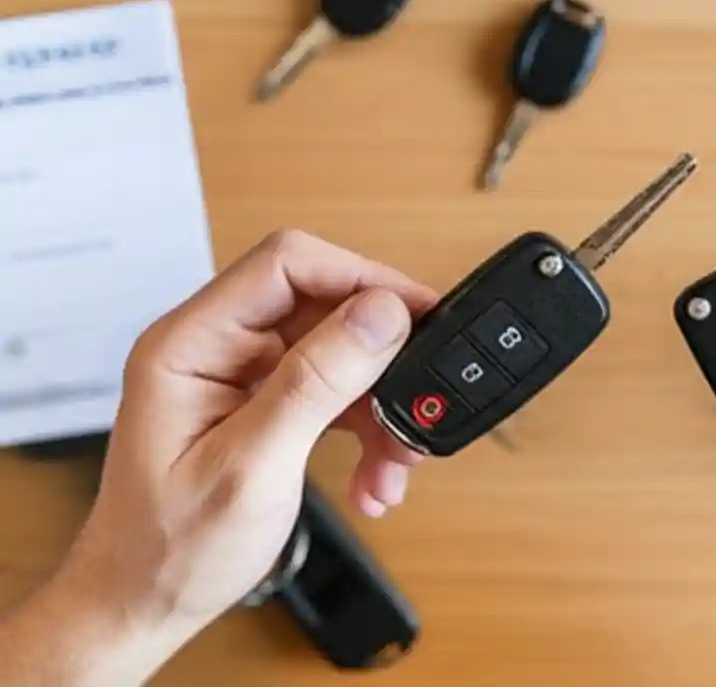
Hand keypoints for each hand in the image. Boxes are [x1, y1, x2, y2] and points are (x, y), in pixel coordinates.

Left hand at [0, 231, 434, 684]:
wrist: (145, 603)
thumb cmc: (169, 548)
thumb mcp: (252, 467)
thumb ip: (315, 383)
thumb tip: (380, 314)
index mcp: (189, 344)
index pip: (286, 265)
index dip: (360, 279)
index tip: (416, 314)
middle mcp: (215, 347)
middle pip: (323, 306)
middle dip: (381, 357)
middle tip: (418, 399)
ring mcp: (241, 374)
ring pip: (340, 353)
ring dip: (381, 405)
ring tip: (396, 461)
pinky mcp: (265, 403)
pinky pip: (335, 392)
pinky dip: (367, 429)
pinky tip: (377, 473)